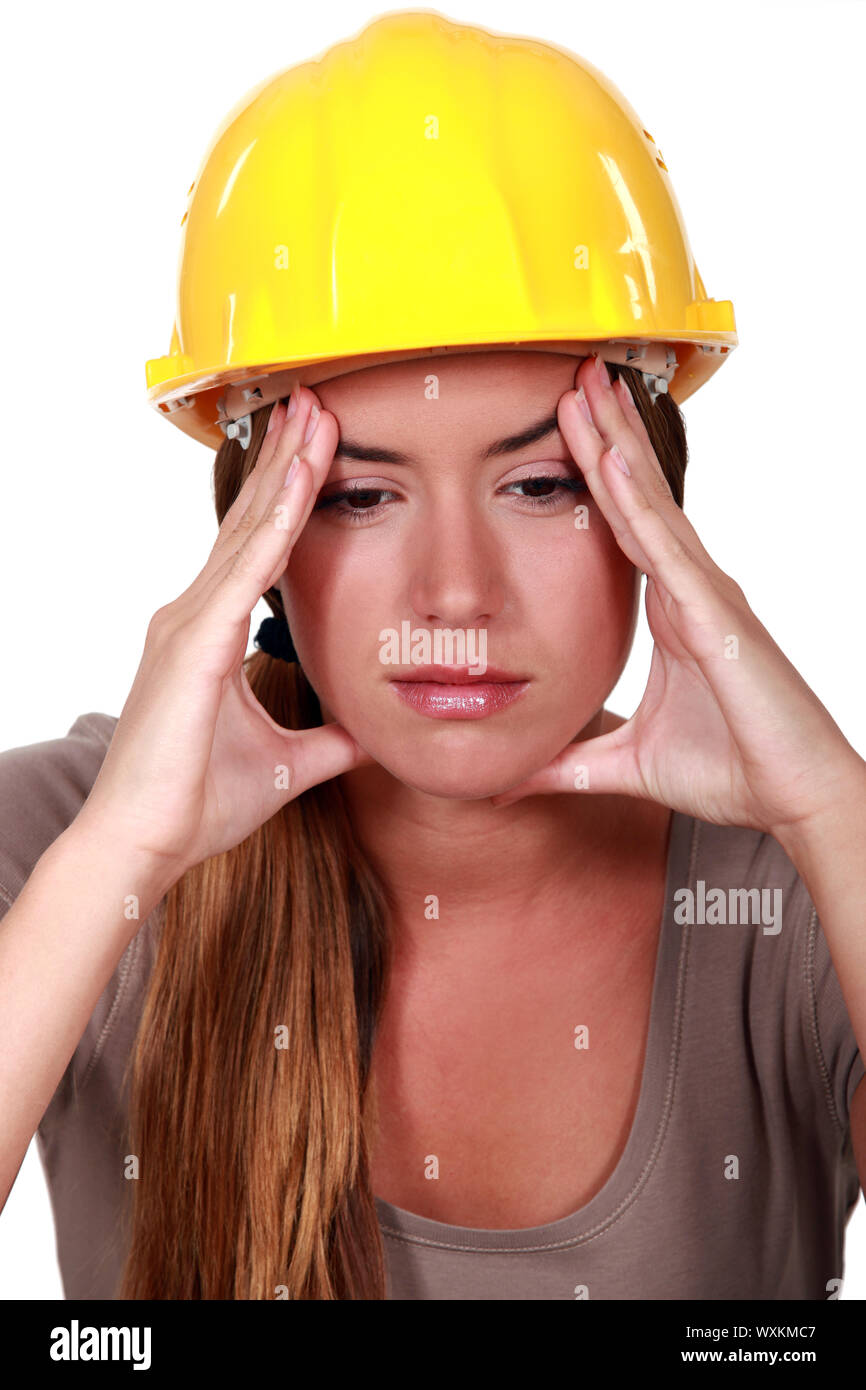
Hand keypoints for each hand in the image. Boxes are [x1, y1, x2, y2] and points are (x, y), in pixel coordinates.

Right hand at [77, 386, 371, 883]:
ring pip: (248, 531)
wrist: (145, 843)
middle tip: (316, 400)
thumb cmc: (196, 804)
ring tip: (315, 414)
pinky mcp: (194, 643)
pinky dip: (276, 521)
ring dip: (286, 470)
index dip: (286, 495)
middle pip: (249, 522)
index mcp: (208, 634)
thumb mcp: (285, 763)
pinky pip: (246, 569)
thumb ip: (326, 742)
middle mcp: (192, 614)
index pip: (255, 548)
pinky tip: (302, 479)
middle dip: (286, 459)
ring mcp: (187, 623)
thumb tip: (366, 735)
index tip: (315, 447)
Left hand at [490, 354, 862, 842]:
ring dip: (615, 445)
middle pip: (638, 497)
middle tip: (574, 376)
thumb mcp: (628, 764)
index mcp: (673, 610)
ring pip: (651, 505)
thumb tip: (509, 782)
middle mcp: (690, 588)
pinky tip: (608, 461)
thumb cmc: (731, 771)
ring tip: (585, 389)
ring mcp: (705, 594)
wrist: (793, 798)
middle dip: (606, 434)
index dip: (598, 472)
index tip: (566, 424)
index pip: (624, 526)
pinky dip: (636, 504)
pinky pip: (667, 548)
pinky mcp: (716, 614)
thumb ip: (570, 764)